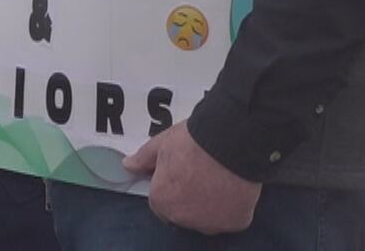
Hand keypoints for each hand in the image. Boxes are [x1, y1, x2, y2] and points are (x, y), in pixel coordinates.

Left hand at [122, 122, 259, 235]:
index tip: (182, 173)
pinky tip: (234, 185)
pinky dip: (233, 206)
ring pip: (208, 217)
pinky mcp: (235, 222)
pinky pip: (232, 217)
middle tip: (201, 173)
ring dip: (210, 204)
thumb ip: (144, 158)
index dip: (171, 186)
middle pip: (184, 211)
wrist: (230, 142)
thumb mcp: (163, 144)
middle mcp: (183, 218)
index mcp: (161, 200)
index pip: (161, 201)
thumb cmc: (195, 142)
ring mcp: (210, 223)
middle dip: (190, 196)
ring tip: (219, 177)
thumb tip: (129, 164)